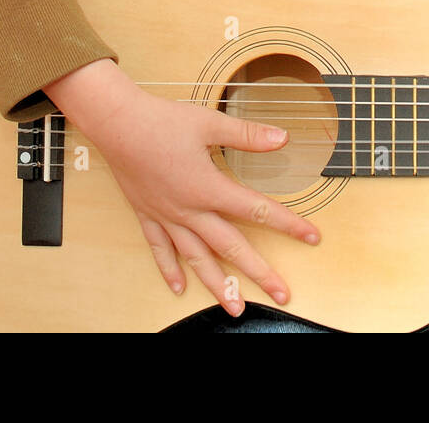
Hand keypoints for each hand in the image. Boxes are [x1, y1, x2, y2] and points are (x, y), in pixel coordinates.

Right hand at [45, 59, 320, 316]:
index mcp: (208, 188)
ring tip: (234, 307)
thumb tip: (283, 138)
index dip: (288, 224)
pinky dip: (170, 269)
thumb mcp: (209, 123)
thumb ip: (247, 135)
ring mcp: (167, 216)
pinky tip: (179, 288)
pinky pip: (160, 249)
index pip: (256, 211)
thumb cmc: (161, 121)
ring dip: (216, 284)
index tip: (311, 237)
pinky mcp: (147, 214)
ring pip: (196, 257)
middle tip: (281, 294)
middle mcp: (189, 209)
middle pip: (230, 247)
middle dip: (258, 273)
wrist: (116, 123)